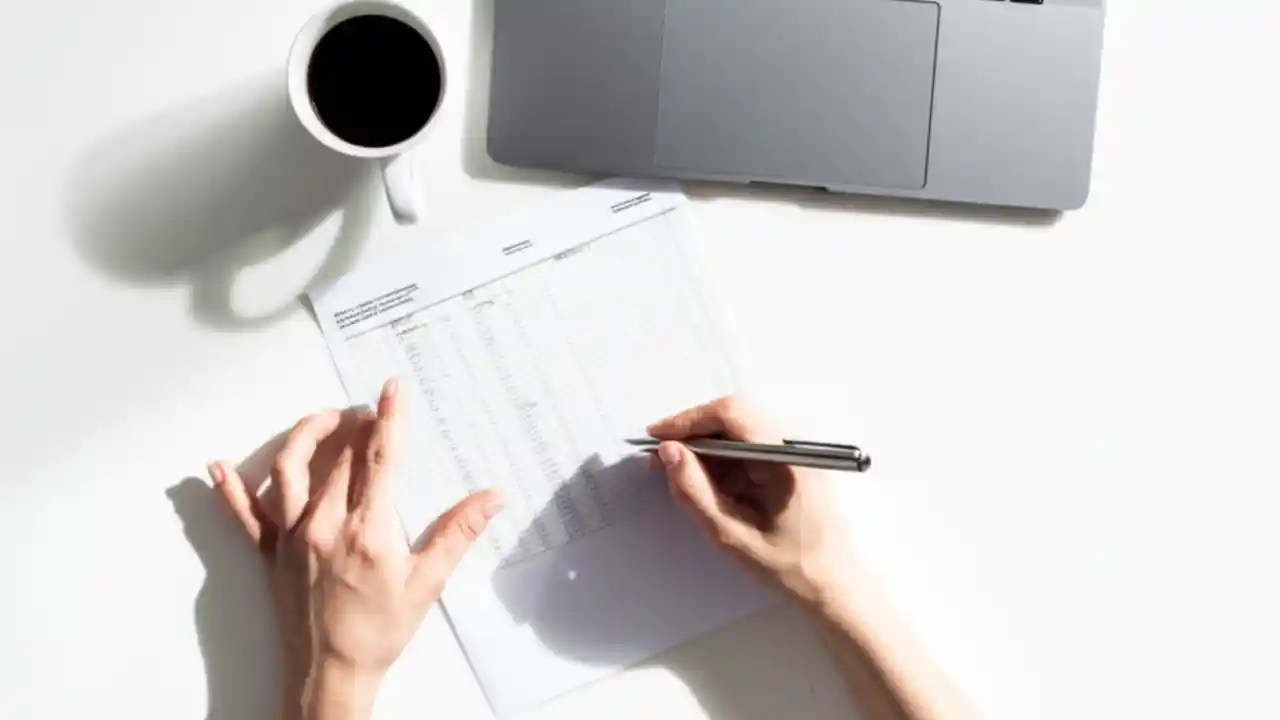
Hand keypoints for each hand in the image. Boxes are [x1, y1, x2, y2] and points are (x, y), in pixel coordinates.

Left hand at [208, 379, 504, 719]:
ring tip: (323, 420)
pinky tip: (219, 467)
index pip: (380, 459)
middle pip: (337, 457)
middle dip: (356, 424)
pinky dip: (230, 489)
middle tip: (372, 411)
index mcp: (366, 530)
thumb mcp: (427, 582)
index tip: (392, 388)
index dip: (388, 418)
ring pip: (289, 470)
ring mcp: (292, 537)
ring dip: (304, 436)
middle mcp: (324, 525)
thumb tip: (493, 497)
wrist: (330, 672)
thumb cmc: (379, 632)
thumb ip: (458, 532)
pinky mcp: (271, 554)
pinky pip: (244, 516)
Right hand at [648, 397, 854, 609]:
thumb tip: (668, 452)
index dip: (689, 420)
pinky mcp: (792, 464)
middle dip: (695, 434)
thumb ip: (695, 492)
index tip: (656, 437)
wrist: (836, 586)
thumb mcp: (732, 536)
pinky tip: (712, 488)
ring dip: (708, 450)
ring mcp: (796, 453)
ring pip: (740, 431)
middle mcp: (794, 447)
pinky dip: (725, 462)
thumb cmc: (790, 568)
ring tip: (683, 478)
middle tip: (662, 458)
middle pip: (735, 417)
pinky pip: (751, 448)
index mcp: (786, 460)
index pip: (733, 414)